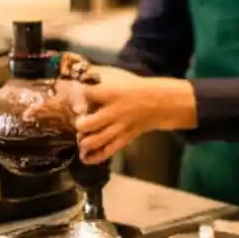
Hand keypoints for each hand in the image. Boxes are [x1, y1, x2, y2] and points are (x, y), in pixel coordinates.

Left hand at [75, 69, 196, 164]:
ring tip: (82, 138)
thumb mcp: (119, 80)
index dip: (80, 96)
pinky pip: (108, 151)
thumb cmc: (136, 89)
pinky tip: (85, 157)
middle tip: (80, 123)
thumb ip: (99, 84)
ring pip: (96, 140)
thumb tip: (81, 86)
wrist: (159, 102)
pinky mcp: (125, 138)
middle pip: (89, 123)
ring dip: (84, 141)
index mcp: (113, 94)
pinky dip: (95, 156)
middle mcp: (115, 112)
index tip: (81, 96)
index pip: (87, 94)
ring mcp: (120, 127)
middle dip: (80, 124)